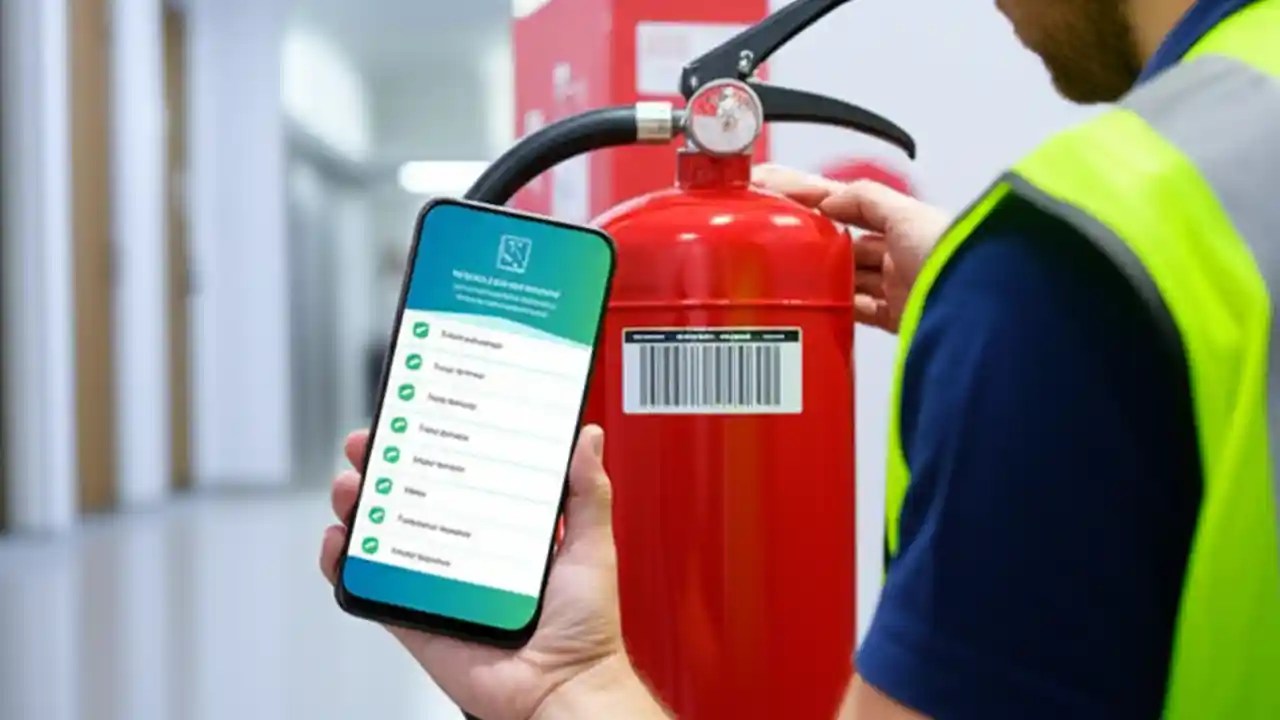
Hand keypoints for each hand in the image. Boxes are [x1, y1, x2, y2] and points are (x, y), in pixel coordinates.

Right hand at [320, 426, 651, 719]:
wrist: (564, 689)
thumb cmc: (585, 627)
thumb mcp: (593, 545)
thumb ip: (588, 491)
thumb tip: (587, 437)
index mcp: (503, 528)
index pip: (461, 475)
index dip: (434, 445)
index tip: (418, 417)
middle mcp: (466, 552)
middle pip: (413, 498)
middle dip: (384, 467)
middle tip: (370, 445)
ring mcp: (436, 584)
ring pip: (384, 538)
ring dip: (359, 507)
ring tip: (350, 486)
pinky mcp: (416, 619)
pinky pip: (372, 590)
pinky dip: (345, 566)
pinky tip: (339, 543)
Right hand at [752, 164, 950, 332]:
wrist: (981, 308)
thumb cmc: (956, 255)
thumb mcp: (906, 212)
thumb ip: (866, 199)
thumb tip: (828, 197)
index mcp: (904, 223)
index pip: (848, 204)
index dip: (812, 198)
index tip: (777, 192)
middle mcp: (901, 254)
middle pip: (843, 243)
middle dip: (810, 238)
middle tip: (772, 232)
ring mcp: (898, 287)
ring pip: (846, 278)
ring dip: (818, 274)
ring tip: (783, 268)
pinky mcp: (895, 320)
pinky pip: (856, 312)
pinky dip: (834, 308)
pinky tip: (813, 304)